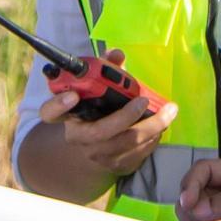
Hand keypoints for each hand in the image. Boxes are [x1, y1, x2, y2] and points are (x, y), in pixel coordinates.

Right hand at [35, 49, 177, 177]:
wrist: (97, 149)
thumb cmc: (98, 112)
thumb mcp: (96, 90)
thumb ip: (105, 70)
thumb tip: (117, 54)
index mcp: (69, 116)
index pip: (51, 113)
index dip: (58, 104)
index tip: (72, 95)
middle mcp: (79, 138)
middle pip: (100, 132)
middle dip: (125, 116)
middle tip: (144, 100)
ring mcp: (98, 155)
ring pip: (125, 144)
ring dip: (151, 127)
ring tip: (169, 111)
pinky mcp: (116, 166)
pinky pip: (138, 153)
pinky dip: (153, 138)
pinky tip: (162, 125)